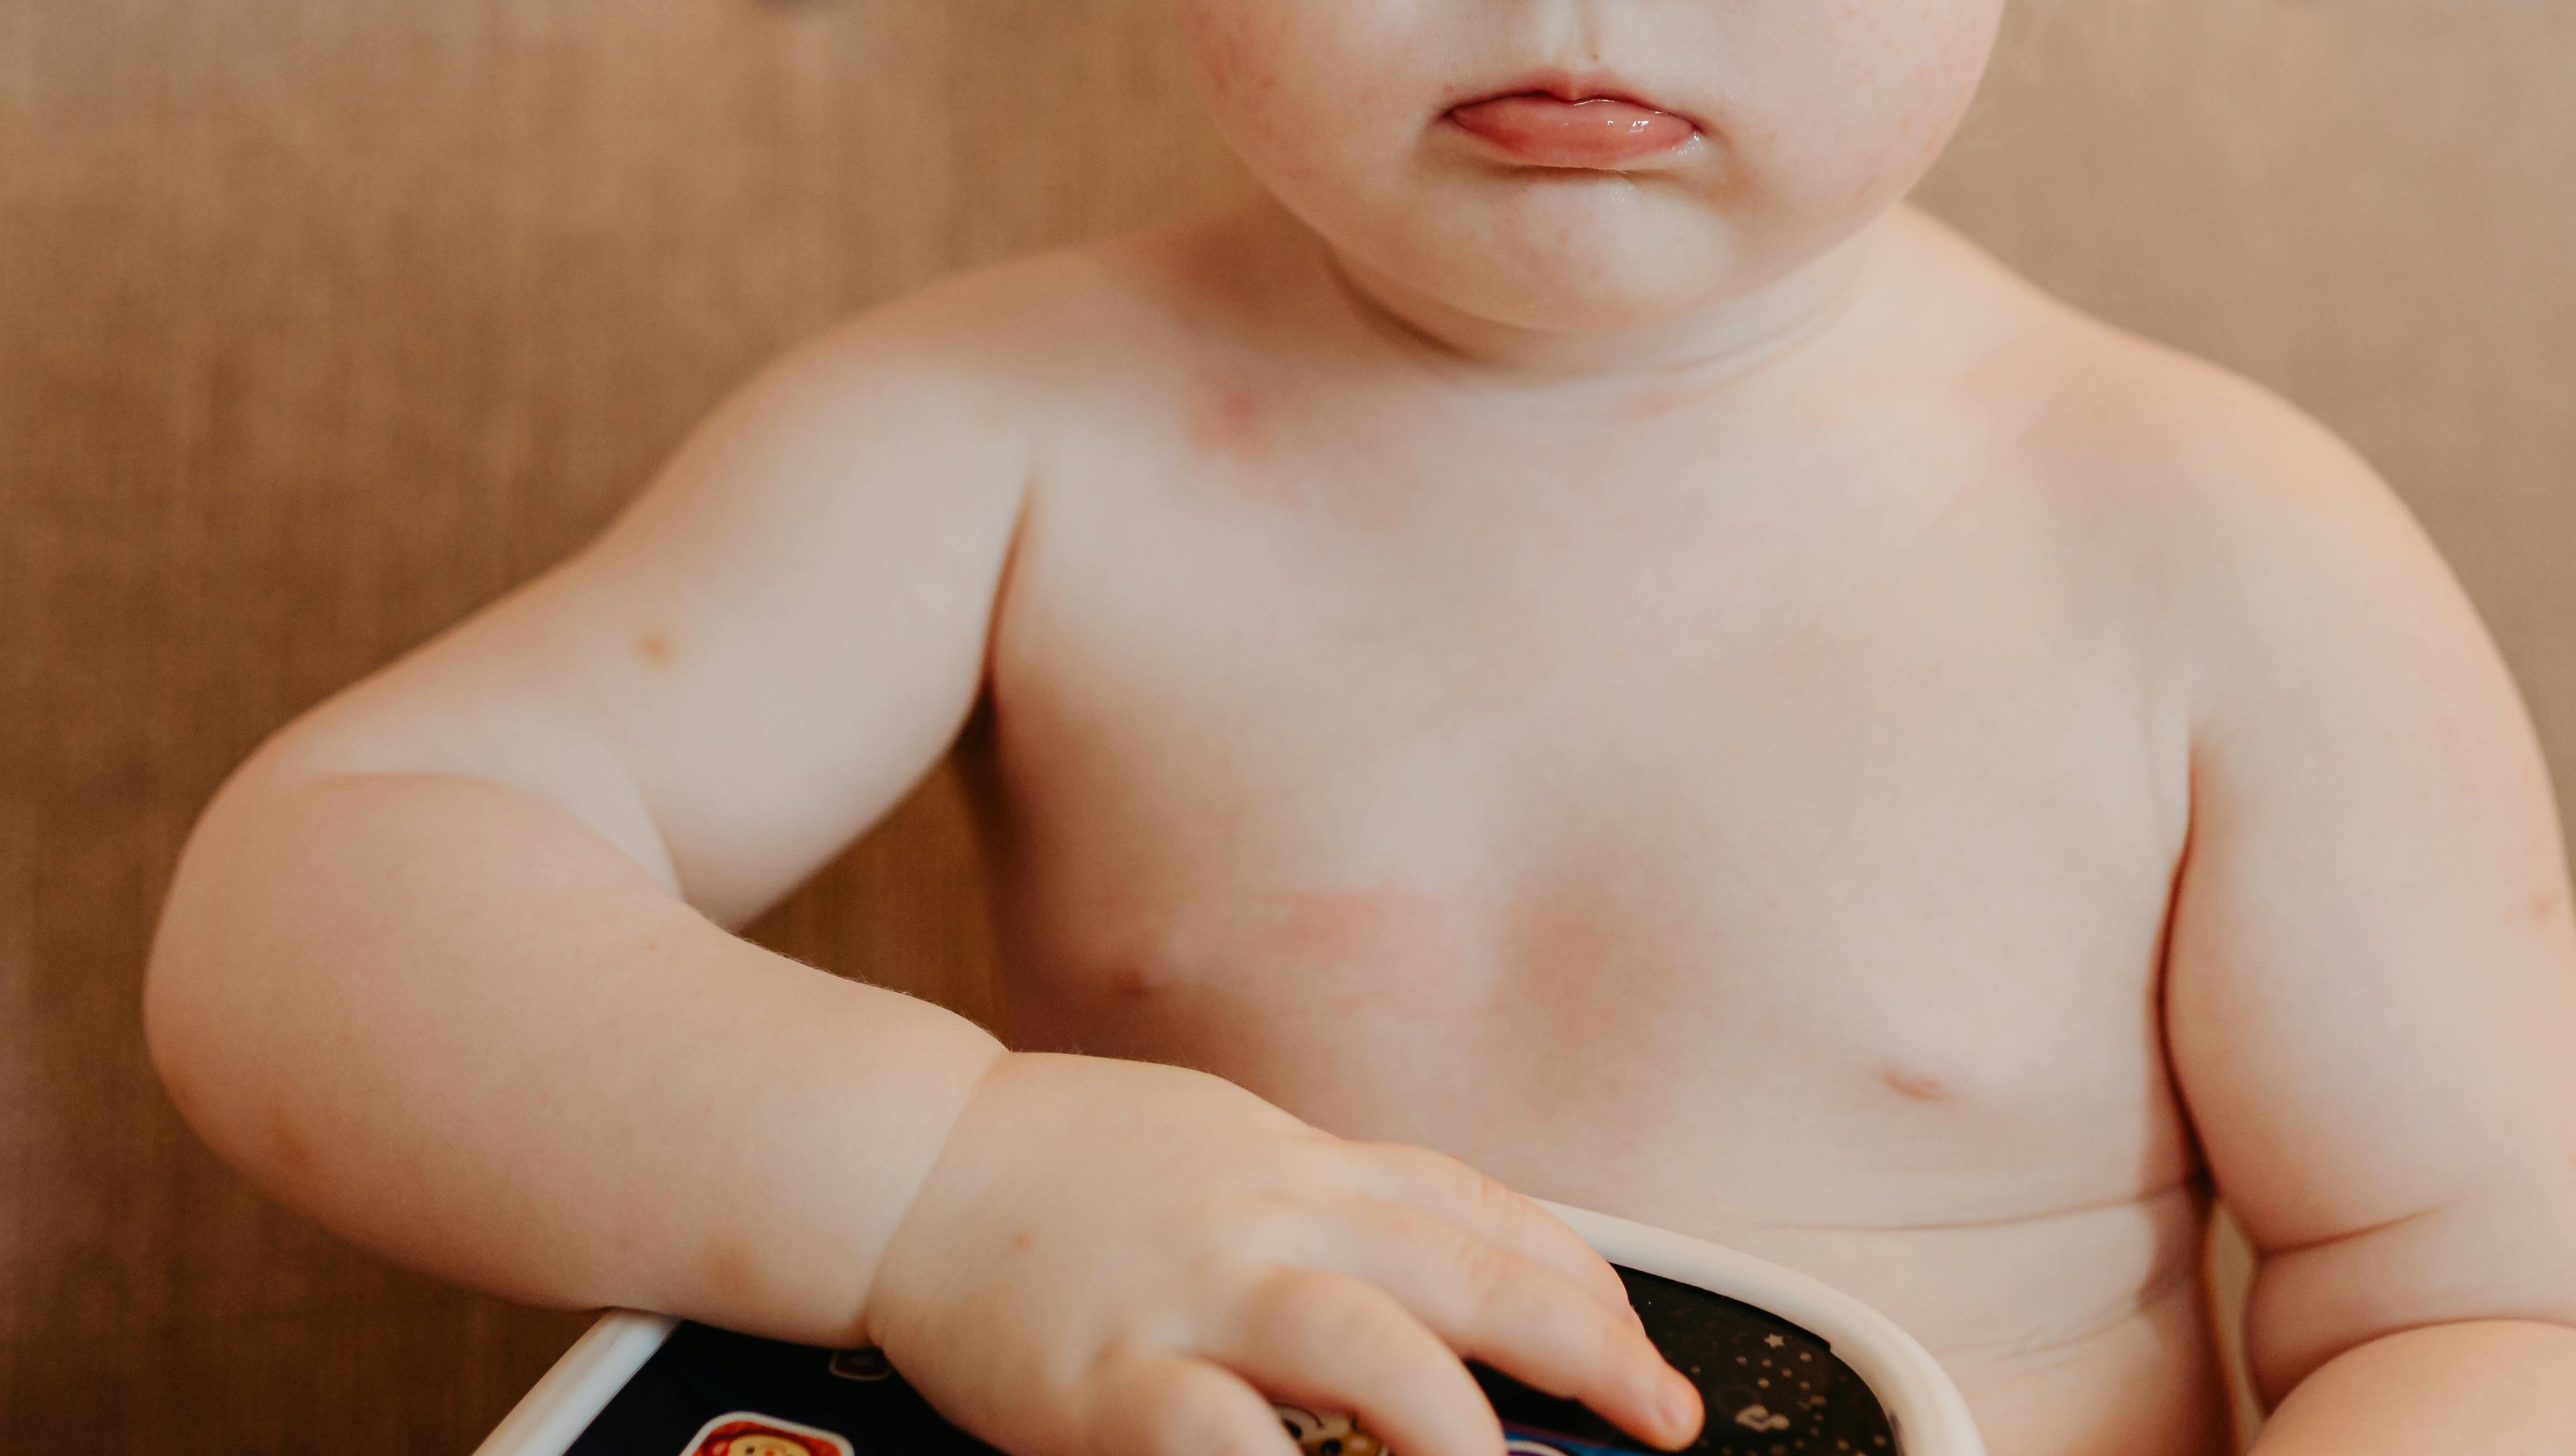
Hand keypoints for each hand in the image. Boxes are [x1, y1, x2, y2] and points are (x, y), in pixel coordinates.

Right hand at [864, 1053, 1702, 1455]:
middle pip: (1458, 1271)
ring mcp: (1190, 1294)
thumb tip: (1437, 1258)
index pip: (1476, 1212)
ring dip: (1458, 1427)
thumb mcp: (1224, 1148)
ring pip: (1365, 1346)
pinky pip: (1217, 1435)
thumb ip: (1325, 1203)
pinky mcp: (1107, 1375)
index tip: (1647, 1352)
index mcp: (1299, 1166)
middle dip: (1582, 1348)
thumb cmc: (1071, 1167)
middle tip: (1663, 1418)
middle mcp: (1267, 1218)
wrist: (912, 1160)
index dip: (1579, 1284)